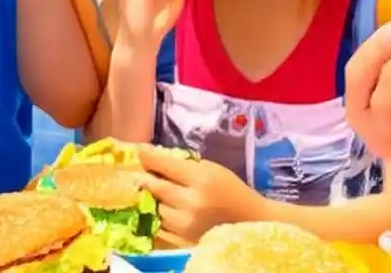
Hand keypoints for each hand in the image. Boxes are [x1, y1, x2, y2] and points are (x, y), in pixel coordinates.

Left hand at [138, 145, 263, 243]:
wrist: (249, 221)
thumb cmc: (232, 190)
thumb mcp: (212, 169)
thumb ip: (185, 165)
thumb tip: (158, 159)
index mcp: (201, 180)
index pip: (166, 166)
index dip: (150, 157)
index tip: (140, 150)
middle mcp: (191, 202)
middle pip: (156, 187)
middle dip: (146, 178)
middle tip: (142, 173)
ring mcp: (186, 224)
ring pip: (155, 208)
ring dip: (151, 198)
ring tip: (153, 191)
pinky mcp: (183, 239)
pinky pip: (159, 226)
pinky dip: (156, 216)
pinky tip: (161, 208)